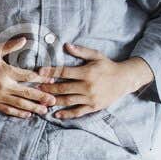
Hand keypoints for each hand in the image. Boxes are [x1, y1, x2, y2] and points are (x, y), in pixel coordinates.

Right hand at [0, 37, 57, 119]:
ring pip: (19, 104)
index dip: (41, 78)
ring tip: (45, 110)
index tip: (51, 80)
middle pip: (27, 93)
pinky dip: (19, 113)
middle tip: (54, 101)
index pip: (28, 76)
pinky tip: (28, 115)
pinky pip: (8, 110)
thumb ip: (10, 46)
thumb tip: (24, 39)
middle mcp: (4, 86)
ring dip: (33, 107)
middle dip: (42, 97)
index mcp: (6, 72)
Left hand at [37, 44, 153, 118]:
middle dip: (48, 88)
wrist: (124, 80)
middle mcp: (88, 86)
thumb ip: (81, 51)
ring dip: (53, 101)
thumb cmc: (108, 66)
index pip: (65, 72)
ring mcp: (90, 98)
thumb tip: (66, 45)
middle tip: (36, 88)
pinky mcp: (93, 107)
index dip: (51, 72)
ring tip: (42, 100)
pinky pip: (78, 112)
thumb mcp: (96, 55)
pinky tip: (56, 114)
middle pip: (63, 88)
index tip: (39, 72)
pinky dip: (66, 114)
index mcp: (87, 72)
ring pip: (68, 100)